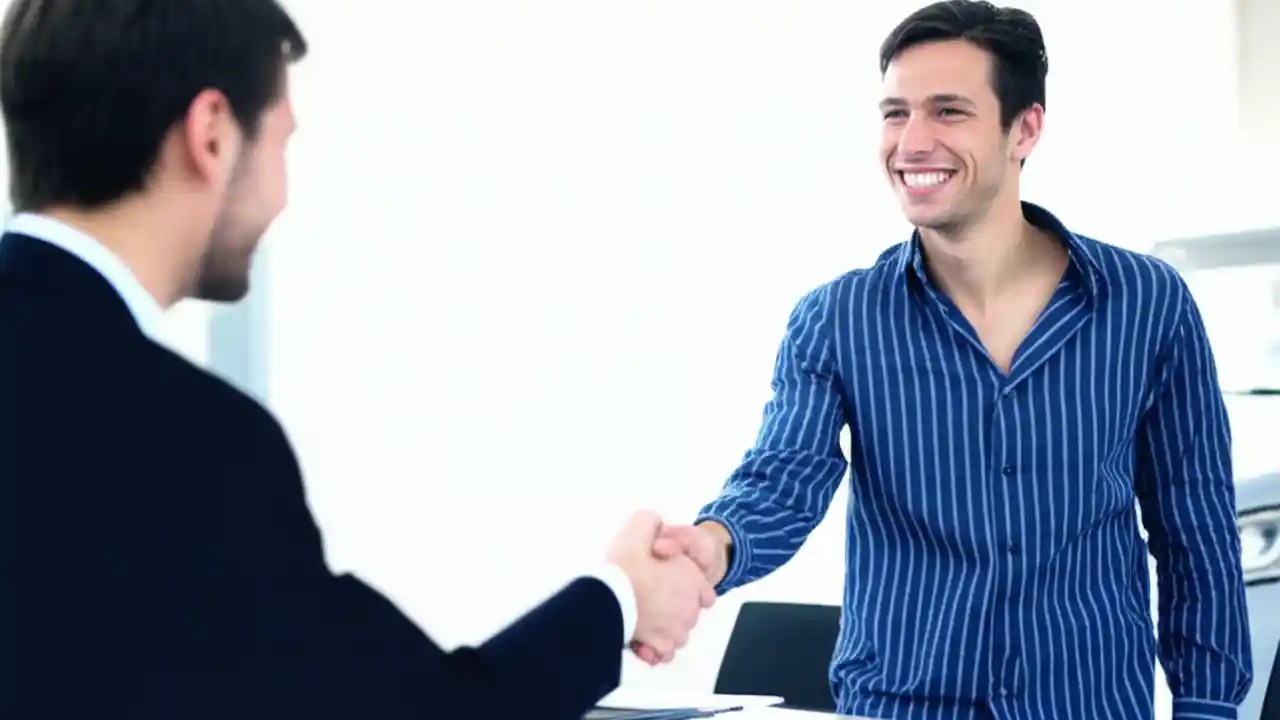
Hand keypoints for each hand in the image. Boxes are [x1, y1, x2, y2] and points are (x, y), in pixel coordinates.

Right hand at [607, 511, 715, 665]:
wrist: (607, 597)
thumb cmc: (625, 565)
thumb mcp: (638, 526)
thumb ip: (652, 522)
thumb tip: (656, 524)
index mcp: (691, 580)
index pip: (706, 593)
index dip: (691, 589)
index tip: (672, 586)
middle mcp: (689, 607)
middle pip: (691, 614)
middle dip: (677, 609)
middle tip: (654, 601)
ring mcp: (676, 630)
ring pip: (680, 634)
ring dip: (668, 629)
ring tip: (648, 620)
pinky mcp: (660, 647)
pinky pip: (666, 653)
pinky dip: (658, 649)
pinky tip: (645, 640)